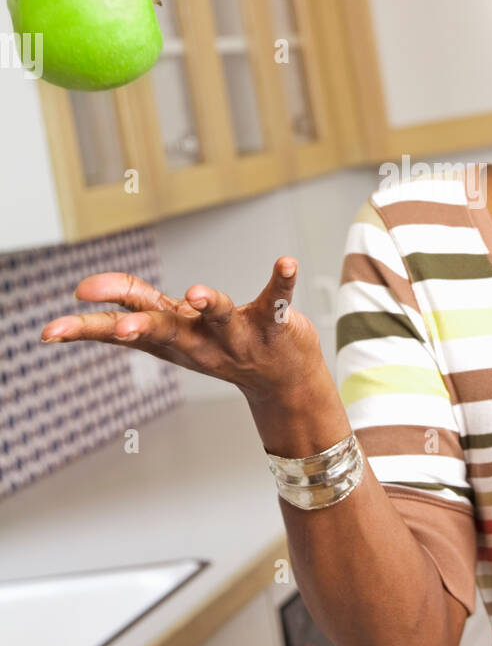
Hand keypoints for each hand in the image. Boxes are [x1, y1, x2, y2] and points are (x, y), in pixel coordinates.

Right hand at [40, 257, 322, 404]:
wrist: (284, 383)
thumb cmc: (221, 347)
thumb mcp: (173, 330)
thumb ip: (136, 304)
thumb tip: (90, 289)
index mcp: (170, 337)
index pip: (122, 329)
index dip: (88, 328)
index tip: (51, 332)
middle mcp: (200, 339)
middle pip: (165, 330)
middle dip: (141, 329)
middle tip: (119, 330)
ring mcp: (238, 334)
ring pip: (219, 318)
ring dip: (209, 304)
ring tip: (198, 292)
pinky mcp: (274, 325)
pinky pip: (276, 301)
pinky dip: (281, 281)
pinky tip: (285, 262)